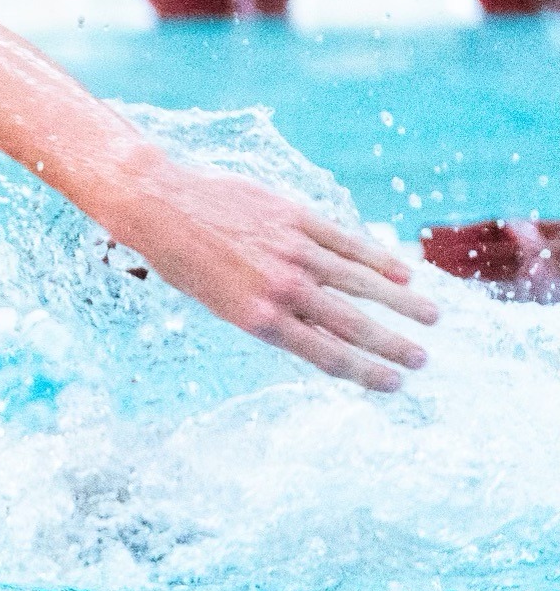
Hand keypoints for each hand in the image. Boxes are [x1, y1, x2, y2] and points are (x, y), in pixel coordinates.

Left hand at [109, 156, 438, 391]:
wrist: (160, 207)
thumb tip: (316, 332)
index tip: (393, 383)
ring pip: (362, 282)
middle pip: (353, 324)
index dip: (364, 372)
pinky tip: (403, 272)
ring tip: (430, 318)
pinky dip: (379, 258)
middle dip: (392, 346)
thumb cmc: (184, 262)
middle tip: (422, 360)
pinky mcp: (297, 218)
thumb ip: (271, 317)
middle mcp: (282, 289)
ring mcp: (293, 251)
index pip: (326, 354)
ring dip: (402, 302)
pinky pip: (348, 242)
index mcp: (259, 319)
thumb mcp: (221, 304)